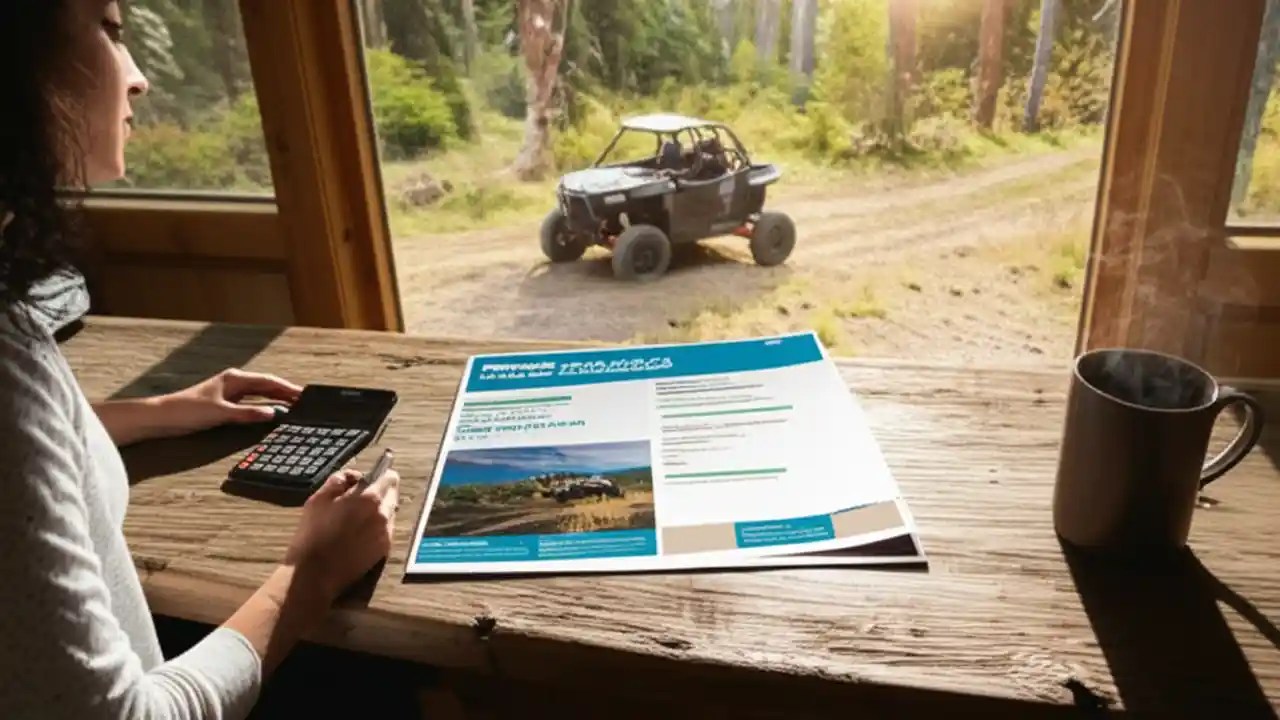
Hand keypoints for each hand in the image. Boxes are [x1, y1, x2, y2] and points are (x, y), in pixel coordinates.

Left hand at [157, 368, 302, 436]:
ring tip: (293, 406)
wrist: (162, 417)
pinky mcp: (224, 403)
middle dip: (285, 392)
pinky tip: (270, 412)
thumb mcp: (221, 413)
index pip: (269, 382)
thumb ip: (248, 414)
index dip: (287, 388)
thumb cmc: (188, 410)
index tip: (304, 395)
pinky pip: (251, 402)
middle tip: (305, 402)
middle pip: (266, 386)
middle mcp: (234, 382)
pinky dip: (263, 406)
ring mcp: (229, 392)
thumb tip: (273, 413)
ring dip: (276, 398)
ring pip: (260, 393)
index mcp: (235, 379)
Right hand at [284, 468, 399, 602]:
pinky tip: (358, 533)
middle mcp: (384, 514)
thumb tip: (354, 476)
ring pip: (389, 512)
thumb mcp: (319, 498)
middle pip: (392, 494)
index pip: (390, 477)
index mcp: (370, 498)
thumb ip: (339, 480)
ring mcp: (386, 533)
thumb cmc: (313, 533)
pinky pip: (385, 530)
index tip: (370, 479)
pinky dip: (377, 527)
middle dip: (380, 492)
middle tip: (359, 500)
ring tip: (356, 518)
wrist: (315, 572)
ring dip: (379, 510)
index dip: (380, 475)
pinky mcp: (384, 549)